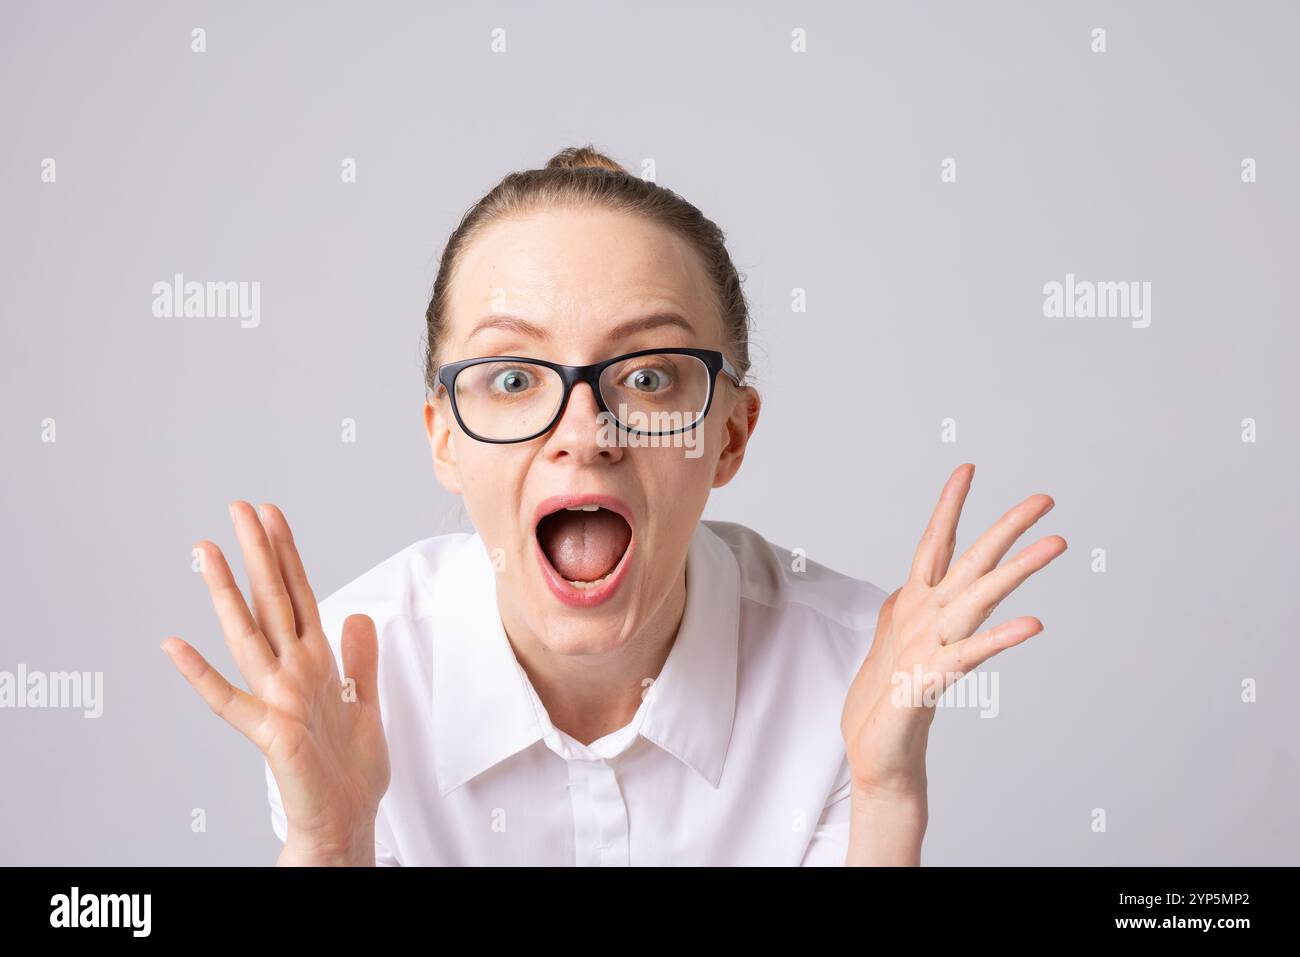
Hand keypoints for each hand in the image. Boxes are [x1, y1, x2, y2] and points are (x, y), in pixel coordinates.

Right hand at [161, 502, 390, 865]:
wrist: (346, 822)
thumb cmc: (350, 772)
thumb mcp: (365, 703)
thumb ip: (359, 659)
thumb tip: (357, 614)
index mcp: (315, 663)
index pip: (298, 595)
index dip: (287, 554)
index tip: (272, 514)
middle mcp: (291, 674)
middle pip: (272, 601)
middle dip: (258, 553)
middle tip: (239, 506)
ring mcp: (276, 700)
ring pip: (249, 634)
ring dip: (227, 593)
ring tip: (206, 551)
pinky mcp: (271, 732)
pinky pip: (229, 701)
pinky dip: (201, 675)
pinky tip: (174, 645)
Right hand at [841, 463, 1065, 797]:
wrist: (877, 756)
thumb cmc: (888, 700)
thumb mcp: (897, 645)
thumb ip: (905, 611)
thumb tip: (908, 585)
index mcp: (913, 606)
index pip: (934, 544)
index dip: (949, 506)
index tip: (967, 468)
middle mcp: (921, 617)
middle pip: (967, 560)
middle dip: (1006, 526)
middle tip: (1044, 499)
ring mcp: (926, 646)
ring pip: (978, 596)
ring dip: (1017, 569)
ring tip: (1055, 546)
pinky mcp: (929, 681)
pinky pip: (972, 655)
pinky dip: (1001, 638)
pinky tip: (1032, 626)